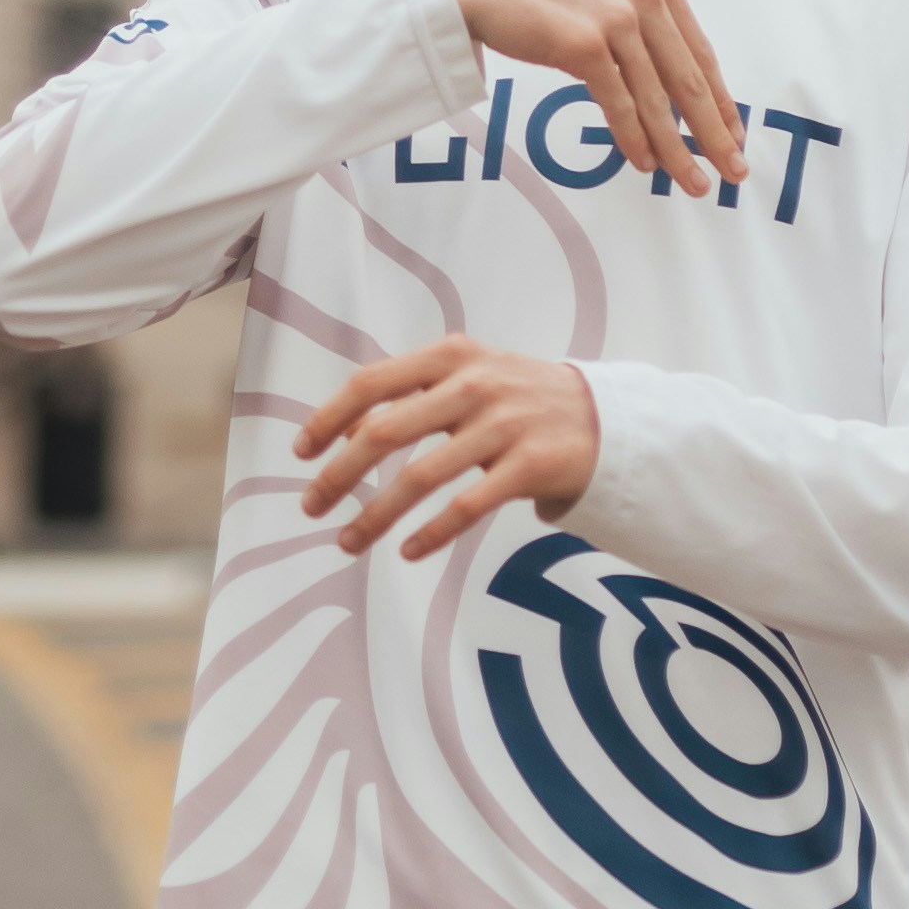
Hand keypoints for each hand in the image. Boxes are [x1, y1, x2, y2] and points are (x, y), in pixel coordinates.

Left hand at [296, 341, 600, 563]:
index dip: (329, 418)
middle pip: (385, 432)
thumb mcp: (471, 373)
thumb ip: (414, 390)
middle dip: (338, 474)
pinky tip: (407, 552)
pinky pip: (467, 506)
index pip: (372, 383)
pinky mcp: (531, 465)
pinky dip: (431, 533)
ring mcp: (504, 424)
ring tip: (347, 542)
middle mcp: (474, 385)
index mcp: (451, 356)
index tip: (302, 452)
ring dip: (375, 515)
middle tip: (311, 506)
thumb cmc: (521, 398)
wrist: (606, 418)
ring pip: (420, 477)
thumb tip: (344, 429)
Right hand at [441, 0, 747, 195]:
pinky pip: (619, 104)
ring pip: (658, 100)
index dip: (720, 100)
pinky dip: (635, 139)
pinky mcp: (584, 44)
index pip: (700, 52)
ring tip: (693, 182)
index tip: (734, 134)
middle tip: (733, 170)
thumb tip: (668, 75)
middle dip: (713, 133)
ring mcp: (615, 18)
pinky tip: (645, 163)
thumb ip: (638, 16)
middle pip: (690, 80)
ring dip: (678, 149)